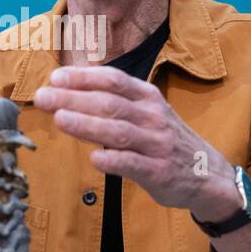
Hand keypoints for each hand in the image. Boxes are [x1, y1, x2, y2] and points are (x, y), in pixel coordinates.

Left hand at [32, 66, 242, 221]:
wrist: (208, 174)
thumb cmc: (164, 140)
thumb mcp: (147, 112)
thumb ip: (115, 101)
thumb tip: (69, 88)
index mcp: (147, 97)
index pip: (113, 80)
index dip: (83, 77)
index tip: (54, 77)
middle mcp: (153, 116)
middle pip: (109, 103)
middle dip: (73, 98)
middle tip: (43, 97)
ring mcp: (157, 144)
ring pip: (118, 131)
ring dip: (86, 124)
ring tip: (59, 119)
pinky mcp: (159, 172)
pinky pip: (133, 164)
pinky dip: (113, 160)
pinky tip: (94, 158)